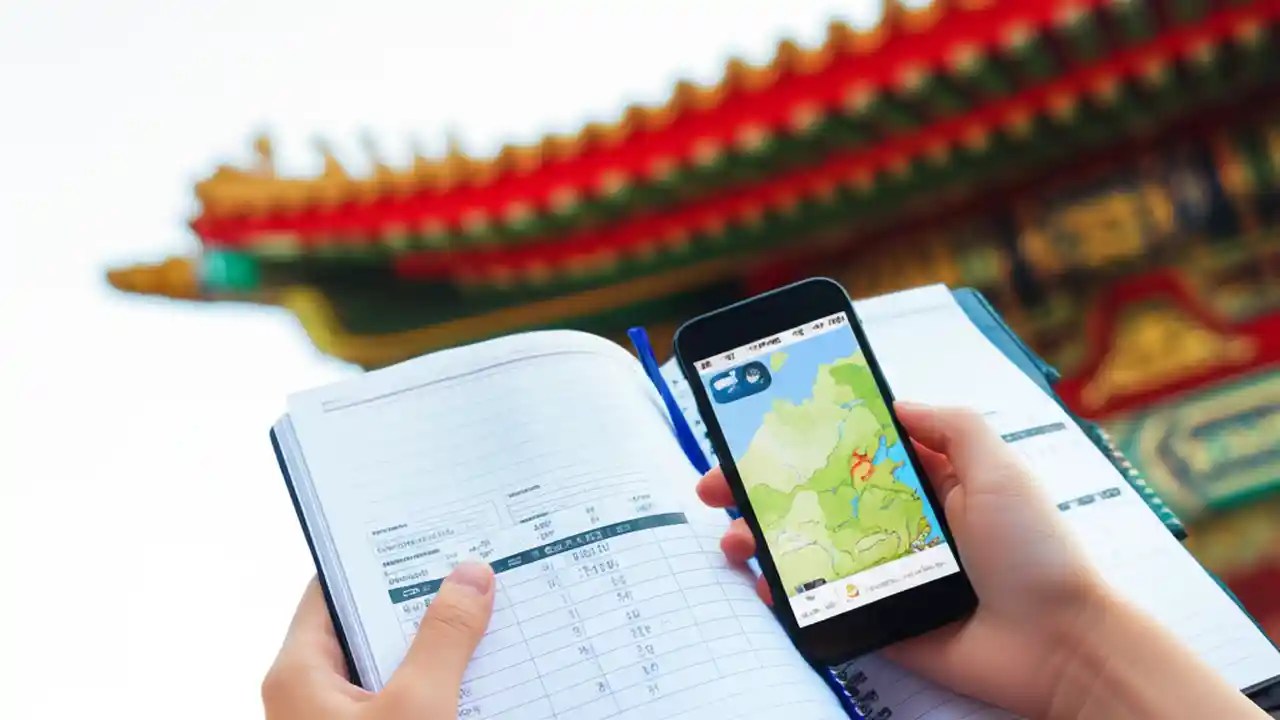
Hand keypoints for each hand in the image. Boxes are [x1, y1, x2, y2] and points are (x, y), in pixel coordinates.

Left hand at [263, 562, 494, 719]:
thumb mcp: (417, 707)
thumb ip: (444, 640)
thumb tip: (470, 577)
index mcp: (299, 672)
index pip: (332, 590)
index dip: (378, 562)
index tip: (428, 538)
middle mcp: (309, 694)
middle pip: (366, 628)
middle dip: (420, 604)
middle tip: (472, 574)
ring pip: (388, 669)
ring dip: (433, 650)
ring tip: (484, 618)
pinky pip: (399, 703)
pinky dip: (433, 688)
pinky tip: (475, 678)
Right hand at [697, 403, 1104, 716]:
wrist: (1060, 645)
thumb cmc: (1037, 552)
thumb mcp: (1001, 468)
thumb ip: (952, 426)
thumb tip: (895, 401)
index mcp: (930, 482)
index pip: (854, 451)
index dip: (808, 440)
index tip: (761, 430)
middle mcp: (901, 522)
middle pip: (818, 498)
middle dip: (764, 489)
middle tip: (719, 484)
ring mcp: (886, 571)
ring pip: (810, 548)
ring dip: (765, 538)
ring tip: (735, 536)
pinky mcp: (880, 616)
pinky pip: (824, 601)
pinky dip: (789, 593)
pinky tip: (767, 582)